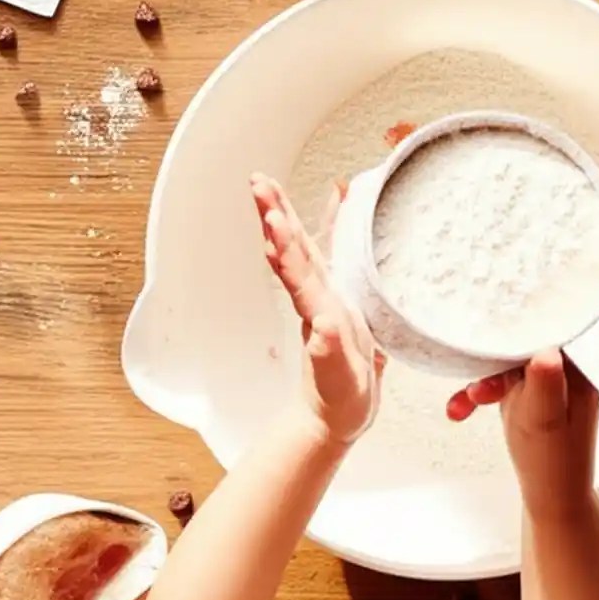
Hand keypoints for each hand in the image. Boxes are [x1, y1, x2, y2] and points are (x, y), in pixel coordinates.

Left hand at [249, 173, 384, 444]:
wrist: (333, 417)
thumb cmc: (340, 399)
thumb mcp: (341, 379)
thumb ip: (330, 353)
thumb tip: (322, 328)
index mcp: (321, 311)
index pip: (298, 270)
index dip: (287, 241)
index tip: (273, 214)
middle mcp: (318, 300)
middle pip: (293, 251)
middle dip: (275, 214)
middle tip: (258, 182)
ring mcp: (324, 299)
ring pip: (302, 251)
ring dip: (285, 219)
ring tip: (269, 187)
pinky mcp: (335, 301)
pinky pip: (326, 256)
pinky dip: (325, 226)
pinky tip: (335, 202)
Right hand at [446, 283, 598, 518]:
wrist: (549, 494)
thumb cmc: (555, 460)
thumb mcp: (544, 420)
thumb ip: (544, 385)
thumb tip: (545, 350)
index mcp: (587, 357)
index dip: (589, 265)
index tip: (569, 234)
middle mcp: (573, 353)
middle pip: (550, 307)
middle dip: (517, 301)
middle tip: (489, 286)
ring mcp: (551, 365)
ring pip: (518, 337)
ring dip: (487, 356)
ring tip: (475, 388)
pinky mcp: (531, 378)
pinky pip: (501, 365)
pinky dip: (479, 381)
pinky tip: (461, 404)